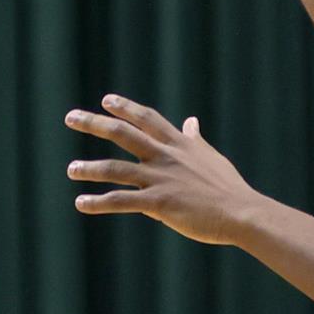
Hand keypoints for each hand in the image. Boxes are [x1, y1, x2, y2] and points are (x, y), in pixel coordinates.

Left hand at [65, 95, 258, 244]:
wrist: (243, 213)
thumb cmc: (229, 188)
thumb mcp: (210, 157)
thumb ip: (194, 139)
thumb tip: (191, 121)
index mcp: (178, 145)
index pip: (147, 119)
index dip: (126, 108)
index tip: (106, 100)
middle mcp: (165, 157)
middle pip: (123, 134)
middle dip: (94, 123)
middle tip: (70, 117)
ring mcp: (160, 179)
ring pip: (116, 169)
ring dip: (90, 168)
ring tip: (71, 169)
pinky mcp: (159, 203)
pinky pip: (121, 201)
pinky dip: (99, 202)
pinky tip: (81, 203)